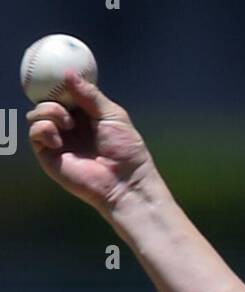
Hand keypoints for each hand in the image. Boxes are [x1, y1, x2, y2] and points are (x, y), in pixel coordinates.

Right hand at [25, 70, 157, 216]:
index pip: (63, 93)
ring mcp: (58, 141)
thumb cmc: (127, 152)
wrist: (127, 183)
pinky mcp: (49, 156)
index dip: (59, 83)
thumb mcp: (112, 115)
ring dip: (49, 111)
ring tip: (68, 123)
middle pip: (46, 100)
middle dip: (52, 95)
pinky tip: (59, 137)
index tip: (61, 76)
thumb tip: (67, 72)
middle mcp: (68, 127)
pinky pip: (35, 133)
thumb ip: (89, 94)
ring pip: (36, 114)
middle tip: (66, 103)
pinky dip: (43, 128)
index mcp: (84, 115)